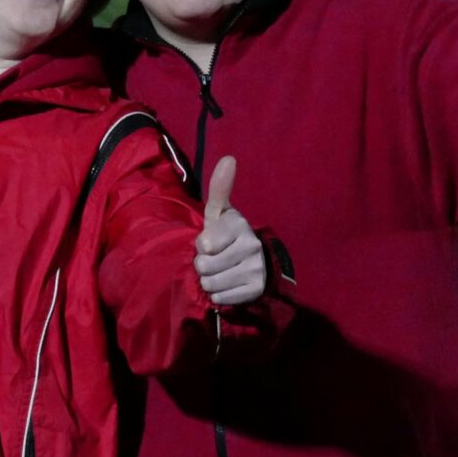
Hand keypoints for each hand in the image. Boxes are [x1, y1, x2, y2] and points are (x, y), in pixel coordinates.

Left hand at [194, 156, 266, 306]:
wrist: (255, 263)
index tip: (210, 243)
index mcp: (239, 225)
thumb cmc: (227, 235)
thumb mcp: (219, 213)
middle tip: (215, 259)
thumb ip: (220, 188)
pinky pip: (222, 298)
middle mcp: (251, 245)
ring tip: (220, 272)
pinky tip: (228, 285)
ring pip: (211, 284)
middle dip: (203, 265)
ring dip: (210, 281)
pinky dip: (220, 295)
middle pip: (204, 266)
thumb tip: (229, 158)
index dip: (201, 246)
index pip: (204, 244)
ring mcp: (255, 269)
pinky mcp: (256, 290)